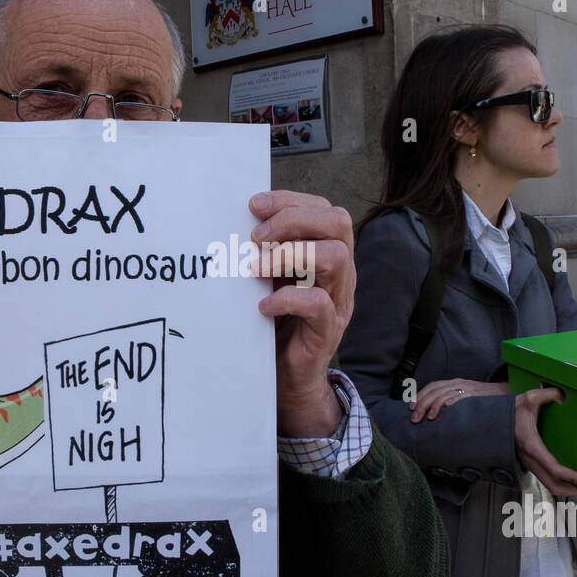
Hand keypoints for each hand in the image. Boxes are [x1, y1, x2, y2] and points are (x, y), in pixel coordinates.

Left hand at [250, 190, 354, 437]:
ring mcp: (339, 300)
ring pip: (336, 257)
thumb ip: (266, 251)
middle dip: (293, 219)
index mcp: (329, 252)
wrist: (287, 375)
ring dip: (291, 254)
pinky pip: (318, 303)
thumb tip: (234, 221)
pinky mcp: (328, 330)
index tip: (253, 206)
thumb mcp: (271, 278)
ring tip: (257, 268)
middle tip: (257, 237)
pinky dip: (287, 299)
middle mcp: (341, 272)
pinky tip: (262, 306)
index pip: (323, 209)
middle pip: (338, 223)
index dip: (289, 201)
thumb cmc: (276, 320)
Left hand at [409, 378, 508, 421]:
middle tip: (414, 418)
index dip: (420, 395)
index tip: (410, 407)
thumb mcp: (464, 397)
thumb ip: (450, 401)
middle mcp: (458, 383)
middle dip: (422, 404)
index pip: (432, 386)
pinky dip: (452, 401)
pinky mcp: (475, 395)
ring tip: (428, 418)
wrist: (504, 392)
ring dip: (434, 406)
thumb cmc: (482, 399)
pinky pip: (462, 396)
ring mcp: (467, 388)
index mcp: (453, 383)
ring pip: (444, 394)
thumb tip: (433, 414)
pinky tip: (446, 408)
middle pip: (434, 391)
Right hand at [513, 388, 576, 495]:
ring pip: (546, 483)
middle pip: (551, 484)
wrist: (492, 419)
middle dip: (570, 490)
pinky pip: (543, 476)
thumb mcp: (529, 398)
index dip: (571, 478)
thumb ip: (547, 394)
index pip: (553, 469)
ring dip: (564, 488)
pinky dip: (556, 481)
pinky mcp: (528, 462)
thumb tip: (563, 395)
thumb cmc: (511, 410)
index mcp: (531, 445)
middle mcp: (529, 459)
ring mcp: (527, 462)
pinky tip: (566, 478)